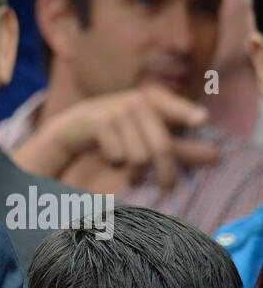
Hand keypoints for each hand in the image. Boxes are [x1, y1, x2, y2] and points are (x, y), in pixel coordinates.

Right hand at [13, 84, 219, 191]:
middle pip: (160, 145)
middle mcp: (136, 100)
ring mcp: (115, 108)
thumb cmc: (117, 134)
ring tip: (132, 176)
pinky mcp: (96, 120)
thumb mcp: (148, 139)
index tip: (201, 121)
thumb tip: (217, 157)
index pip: (174, 107)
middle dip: (164, 172)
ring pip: (138, 154)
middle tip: (166, 188)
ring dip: (136, 172)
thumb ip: (181, 148)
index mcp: (152, 99)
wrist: (70, 130)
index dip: (186, 113)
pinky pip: (116, 153)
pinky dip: (116, 162)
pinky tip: (112, 161)